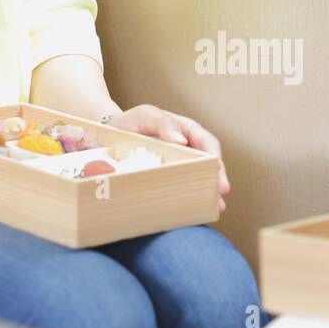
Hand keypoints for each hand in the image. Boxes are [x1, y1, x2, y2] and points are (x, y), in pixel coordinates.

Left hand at [112, 104, 230, 212]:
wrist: (109, 137)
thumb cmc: (131, 123)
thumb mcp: (144, 115)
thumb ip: (162, 122)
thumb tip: (181, 139)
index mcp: (186, 131)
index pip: (208, 144)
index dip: (216, 161)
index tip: (219, 178)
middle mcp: (186, 150)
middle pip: (208, 165)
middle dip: (216, 181)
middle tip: (219, 197)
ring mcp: (178, 166)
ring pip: (198, 180)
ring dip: (206, 194)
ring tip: (211, 208)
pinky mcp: (167, 179)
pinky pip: (181, 189)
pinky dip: (187, 199)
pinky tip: (191, 211)